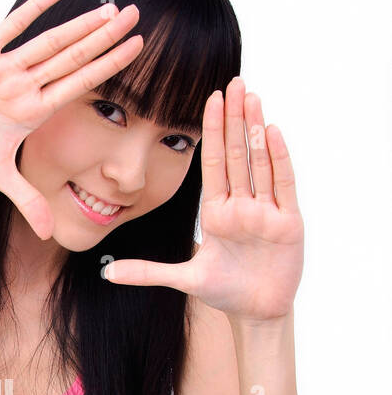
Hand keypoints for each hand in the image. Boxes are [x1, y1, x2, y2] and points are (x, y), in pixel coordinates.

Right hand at [0, 0, 143, 238]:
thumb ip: (27, 200)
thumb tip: (46, 234)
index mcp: (34, 108)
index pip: (81, 83)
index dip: (109, 66)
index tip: (138, 49)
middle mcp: (26, 83)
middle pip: (74, 56)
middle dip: (105, 37)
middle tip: (136, 14)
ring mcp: (6, 67)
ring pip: (50, 41)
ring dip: (80, 25)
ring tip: (110, 8)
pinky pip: (11, 28)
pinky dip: (33, 10)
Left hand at [103, 77, 303, 321]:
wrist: (256, 311)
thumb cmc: (224, 291)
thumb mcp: (182, 278)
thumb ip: (146, 271)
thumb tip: (106, 272)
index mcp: (218, 211)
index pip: (213, 162)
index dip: (212, 130)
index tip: (210, 98)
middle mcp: (242, 205)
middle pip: (237, 154)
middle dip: (235, 118)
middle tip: (234, 82)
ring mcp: (266, 211)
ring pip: (260, 162)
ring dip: (256, 129)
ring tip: (253, 97)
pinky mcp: (288, 223)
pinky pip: (282, 184)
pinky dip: (278, 158)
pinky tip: (273, 130)